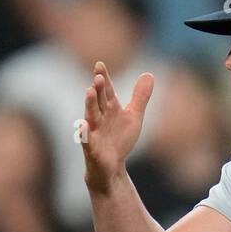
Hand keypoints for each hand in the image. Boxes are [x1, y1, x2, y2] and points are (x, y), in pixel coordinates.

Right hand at [82, 61, 153, 191]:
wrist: (112, 167)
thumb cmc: (119, 139)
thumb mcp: (134, 116)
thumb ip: (140, 96)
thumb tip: (148, 73)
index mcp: (109, 109)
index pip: (106, 91)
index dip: (104, 78)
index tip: (99, 65)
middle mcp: (100, 118)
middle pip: (98, 101)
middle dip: (98, 89)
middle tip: (99, 76)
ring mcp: (94, 132)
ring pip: (90, 116)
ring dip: (89, 104)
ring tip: (89, 91)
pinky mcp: (91, 148)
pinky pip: (86, 140)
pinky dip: (83, 133)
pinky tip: (82, 125)